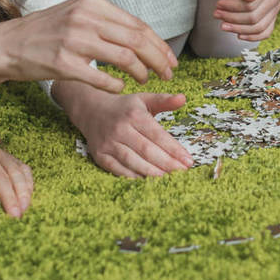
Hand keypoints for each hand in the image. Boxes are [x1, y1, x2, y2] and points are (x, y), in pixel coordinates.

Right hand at [0, 0, 177, 92]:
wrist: (6, 45)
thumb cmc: (45, 32)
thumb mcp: (75, 13)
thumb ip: (105, 20)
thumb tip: (142, 36)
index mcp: (91, 3)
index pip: (137, 24)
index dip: (158, 44)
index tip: (170, 59)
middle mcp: (84, 18)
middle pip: (136, 40)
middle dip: (159, 59)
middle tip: (169, 73)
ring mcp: (73, 41)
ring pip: (124, 58)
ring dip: (142, 72)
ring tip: (146, 80)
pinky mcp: (63, 64)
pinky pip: (102, 78)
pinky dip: (117, 85)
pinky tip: (121, 88)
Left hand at [0, 112, 31, 218]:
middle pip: (0, 177)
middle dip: (8, 197)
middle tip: (14, 217)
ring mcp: (0, 154)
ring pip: (16, 172)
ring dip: (22, 192)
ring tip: (23, 212)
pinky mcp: (9, 157)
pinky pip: (23, 169)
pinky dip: (28, 184)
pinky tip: (27, 200)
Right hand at [60, 84, 193, 177]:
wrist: (91, 110)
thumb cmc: (124, 108)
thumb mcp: (143, 99)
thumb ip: (164, 100)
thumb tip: (183, 98)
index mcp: (134, 115)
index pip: (158, 135)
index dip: (174, 149)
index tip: (189, 160)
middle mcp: (120, 129)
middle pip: (147, 150)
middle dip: (167, 163)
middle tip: (183, 172)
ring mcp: (108, 143)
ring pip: (133, 161)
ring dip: (152, 172)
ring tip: (169, 179)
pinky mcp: (100, 156)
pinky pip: (118, 169)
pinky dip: (133, 176)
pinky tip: (148, 181)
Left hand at [214, 0, 279, 40]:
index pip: (251, 4)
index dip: (233, 7)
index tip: (218, 4)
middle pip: (254, 17)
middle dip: (232, 18)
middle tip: (216, 13)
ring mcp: (275, 8)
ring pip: (258, 27)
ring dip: (238, 29)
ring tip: (223, 24)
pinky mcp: (271, 18)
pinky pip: (265, 33)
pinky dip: (252, 37)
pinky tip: (238, 34)